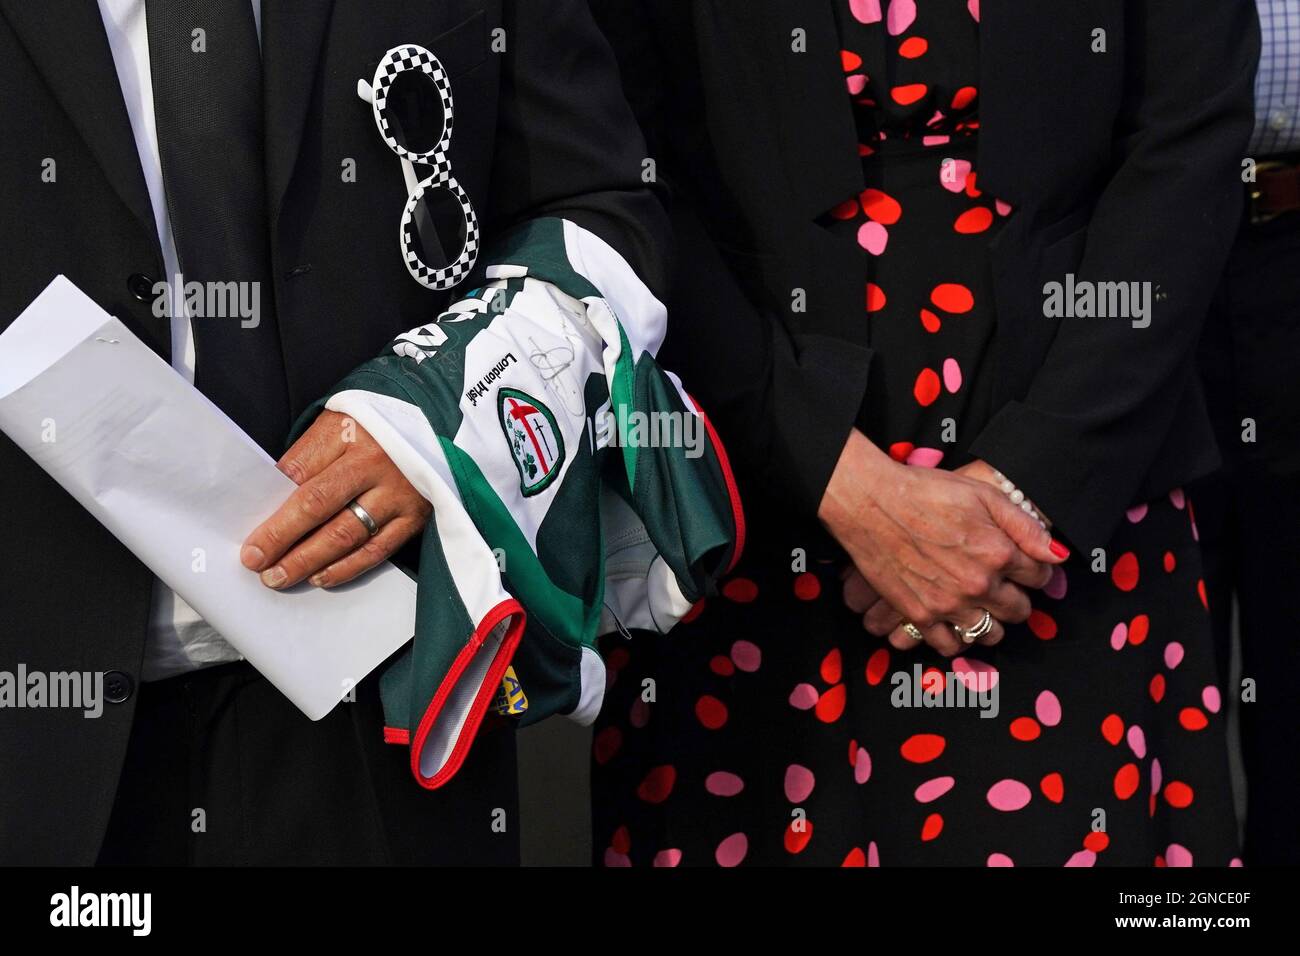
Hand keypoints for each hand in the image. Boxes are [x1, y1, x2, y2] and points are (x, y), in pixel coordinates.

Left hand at [240, 410, 431, 588]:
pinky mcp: (414, 518)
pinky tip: (321, 577)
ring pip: (347, 535)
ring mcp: (398, 495)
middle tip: (257, 564)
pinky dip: (347, 567)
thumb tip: (272, 502)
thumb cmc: (370, 429)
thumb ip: (306, 459)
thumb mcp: (334, 426)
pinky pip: (377, 550)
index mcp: (352, 437)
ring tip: (281, 576)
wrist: (428, 427)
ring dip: (310, 561)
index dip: (276, 513)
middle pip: (322, 508)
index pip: (303, 477)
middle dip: (284, 540)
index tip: (252, 542)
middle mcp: (377, 467)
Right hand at [819, 429, 1066, 656]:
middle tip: (1001, 585)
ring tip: (981, 606)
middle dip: (1016, 598)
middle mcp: (979, 584)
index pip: (1040, 578)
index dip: (1033, 570)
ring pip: (990, 633)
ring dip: (992, 622)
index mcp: (999, 553)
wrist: (870, 503)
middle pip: (1019, 610)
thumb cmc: (925, 491)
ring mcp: (949, 604)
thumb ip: (1025, 526)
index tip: (1022, 566)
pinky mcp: (919, 615)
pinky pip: (951, 645)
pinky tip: (956, 623)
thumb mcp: (982, 494)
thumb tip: (1058, 554)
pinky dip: (958, 639)